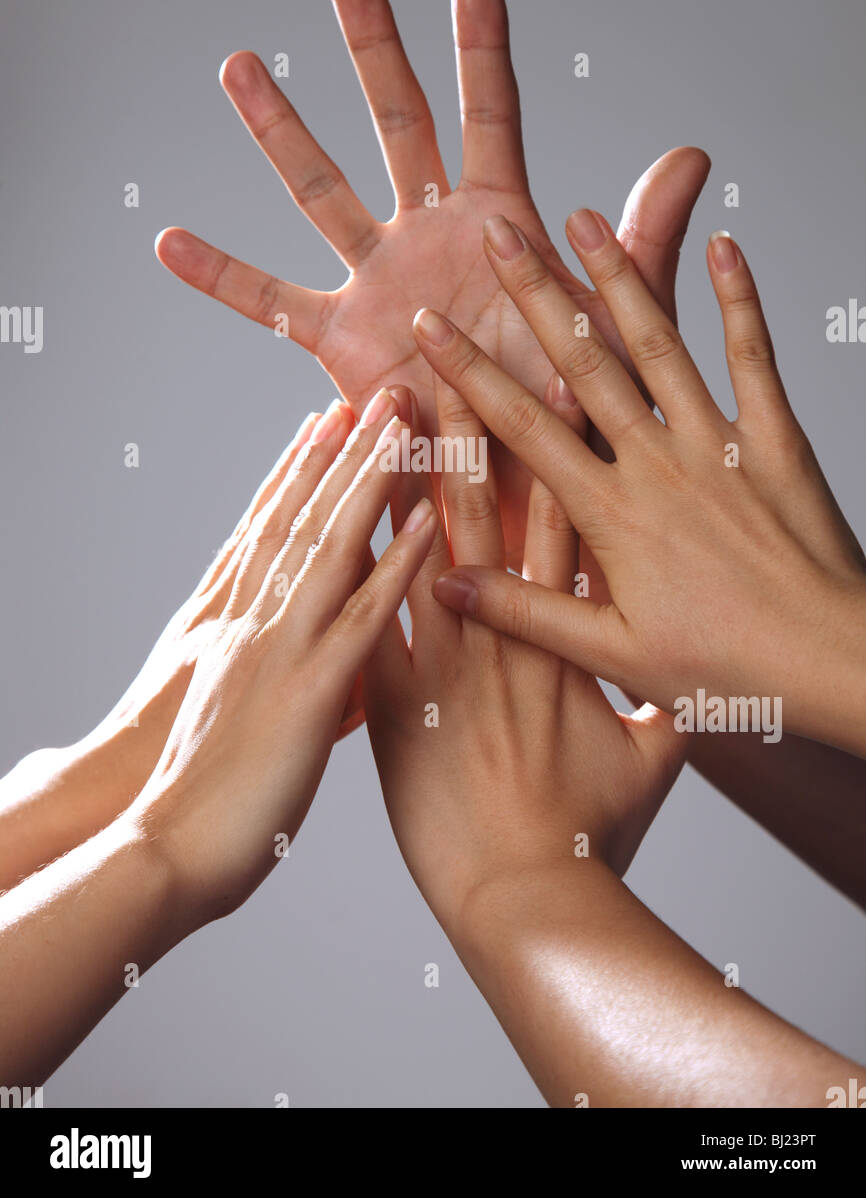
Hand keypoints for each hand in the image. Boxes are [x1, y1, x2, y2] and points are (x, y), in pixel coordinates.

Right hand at [126, 390, 436, 924]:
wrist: (160, 847)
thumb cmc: (191, 793)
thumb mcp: (223, 713)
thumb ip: (265, 673)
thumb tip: (313, 665)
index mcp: (231, 624)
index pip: (270, 529)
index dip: (300, 472)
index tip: (326, 421)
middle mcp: (253, 620)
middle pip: (303, 518)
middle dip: (343, 451)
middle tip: (379, 390)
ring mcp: (279, 649)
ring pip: (332, 545)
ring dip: (371, 480)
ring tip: (408, 422)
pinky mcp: (308, 693)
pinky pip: (362, 619)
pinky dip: (394, 567)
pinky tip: (428, 523)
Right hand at [153, 0, 709, 559]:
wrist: (531, 490)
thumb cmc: (581, 409)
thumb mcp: (617, 319)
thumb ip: (639, 239)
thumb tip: (692, 151)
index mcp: (503, 226)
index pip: (492, 119)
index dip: (483, 51)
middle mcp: (434, 238)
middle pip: (398, 127)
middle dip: (376, 52)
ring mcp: (380, 284)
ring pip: (323, 191)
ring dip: (282, 130)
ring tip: (241, 65)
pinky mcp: (343, 344)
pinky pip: (272, 304)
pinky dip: (222, 279)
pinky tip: (169, 242)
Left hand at [364, 379, 685, 937]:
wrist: (531, 897)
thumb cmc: (596, 838)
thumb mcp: (655, 764)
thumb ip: (672, 712)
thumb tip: (701, 689)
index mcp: (573, 641)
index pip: (568, 524)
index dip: (566, 453)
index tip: (560, 384)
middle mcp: (510, 635)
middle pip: (492, 512)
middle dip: (479, 426)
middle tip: (463, 354)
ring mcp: (449, 661)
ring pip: (423, 545)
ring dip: (406, 470)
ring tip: (392, 401)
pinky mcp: (396, 698)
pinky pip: (365, 613)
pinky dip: (347, 558)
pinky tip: (326, 504)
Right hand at [413, 217, 865, 752]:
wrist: (835, 664)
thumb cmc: (729, 671)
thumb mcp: (613, 655)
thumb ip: (526, 613)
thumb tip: (443, 583)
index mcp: (612, 515)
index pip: (523, 430)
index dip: (471, 373)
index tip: (429, 324)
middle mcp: (658, 465)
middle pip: (584, 366)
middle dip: (535, 296)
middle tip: (499, 235)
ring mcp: (718, 446)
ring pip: (659, 348)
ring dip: (619, 280)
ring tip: (584, 221)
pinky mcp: (775, 442)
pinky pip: (754, 359)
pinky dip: (740, 302)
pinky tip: (724, 247)